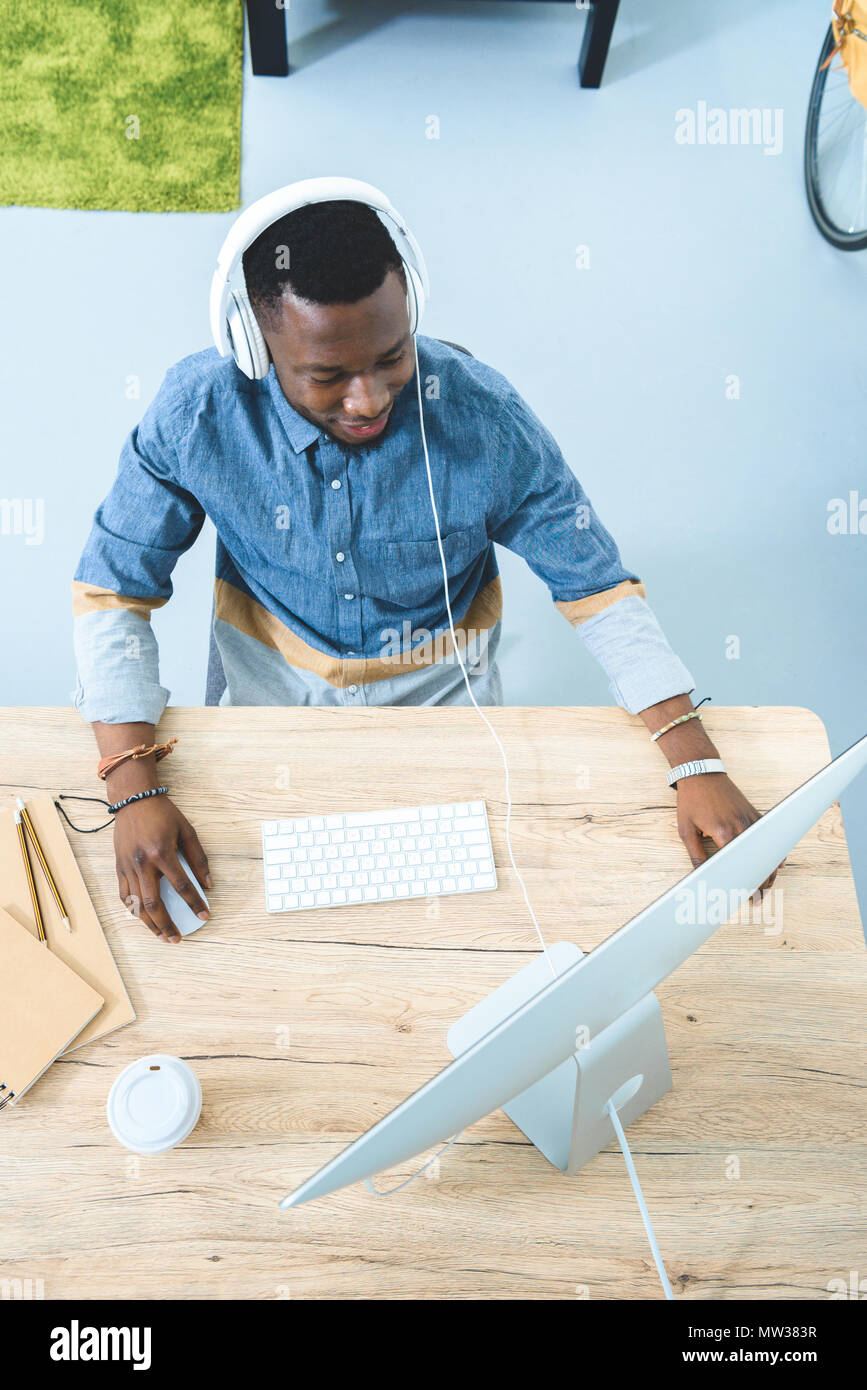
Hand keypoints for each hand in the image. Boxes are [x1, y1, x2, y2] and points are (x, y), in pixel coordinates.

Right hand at [113, 794, 210, 943]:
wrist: (133, 800)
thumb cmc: (162, 814)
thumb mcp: (187, 831)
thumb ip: (198, 858)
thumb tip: (208, 883)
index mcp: (162, 853)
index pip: (182, 886)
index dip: (195, 903)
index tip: (205, 915)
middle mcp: (142, 863)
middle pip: (153, 904)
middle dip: (166, 925)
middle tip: (177, 939)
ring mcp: (128, 867)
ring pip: (136, 904)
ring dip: (149, 924)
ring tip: (161, 936)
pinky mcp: (119, 867)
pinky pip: (124, 895)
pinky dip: (133, 910)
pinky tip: (142, 918)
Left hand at [676, 773, 782, 894]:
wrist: (702, 773)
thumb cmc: (691, 800)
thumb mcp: (686, 829)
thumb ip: (695, 855)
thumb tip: (700, 876)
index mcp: (723, 832)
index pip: (738, 865)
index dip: (743, 883)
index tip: (746, 897)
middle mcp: (741, 826)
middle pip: (757, 860)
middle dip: (761, 882)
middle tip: (759, 899)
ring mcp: (750, 819)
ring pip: (766, 849)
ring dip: (769, 869)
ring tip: (768, 885)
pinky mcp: (754, 812)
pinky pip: (767, 835)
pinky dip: (773, 850)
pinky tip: (778, 863)